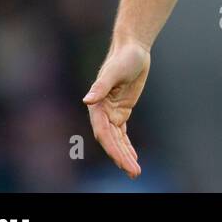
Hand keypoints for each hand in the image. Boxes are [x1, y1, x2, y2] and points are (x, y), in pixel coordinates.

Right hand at [82, 41, 150, 178]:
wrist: (132, 49)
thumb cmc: (123, 57)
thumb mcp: (114, 71)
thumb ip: (100, 86)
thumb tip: (87, 100)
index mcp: (96, 106)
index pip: (103, 133)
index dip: (113, 149)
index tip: (124, 161)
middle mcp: (102, 113)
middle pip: (111, 141)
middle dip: (121, 157)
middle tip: (134, 172)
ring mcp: (112, 113)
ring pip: (117, 140)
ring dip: (124, 155)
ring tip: (135, 171)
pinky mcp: (121, 111)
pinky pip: (122, 134)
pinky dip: (126, 146)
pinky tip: (132, 157)